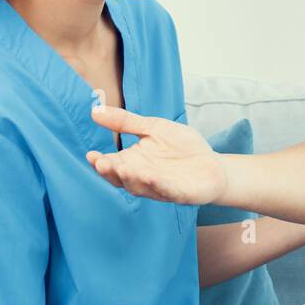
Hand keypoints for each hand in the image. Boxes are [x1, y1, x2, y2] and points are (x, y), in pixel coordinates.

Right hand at [85, 104, 226, 204]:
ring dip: (132, 178)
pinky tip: (153, 177)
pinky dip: (160, 185)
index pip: (111, 165)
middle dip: (112, 172)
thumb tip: (95, 110)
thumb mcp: (152, 128)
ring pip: (141, 187)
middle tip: (102, 164)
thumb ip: (125, 122)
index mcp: (133, 163)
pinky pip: (168, 191)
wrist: (213, 164)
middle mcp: (143, 178)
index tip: (91, 155)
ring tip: (122, 167)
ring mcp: (161, 188)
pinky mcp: (181, 194)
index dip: (100, 163)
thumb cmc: (181, 147)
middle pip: (122, 179)